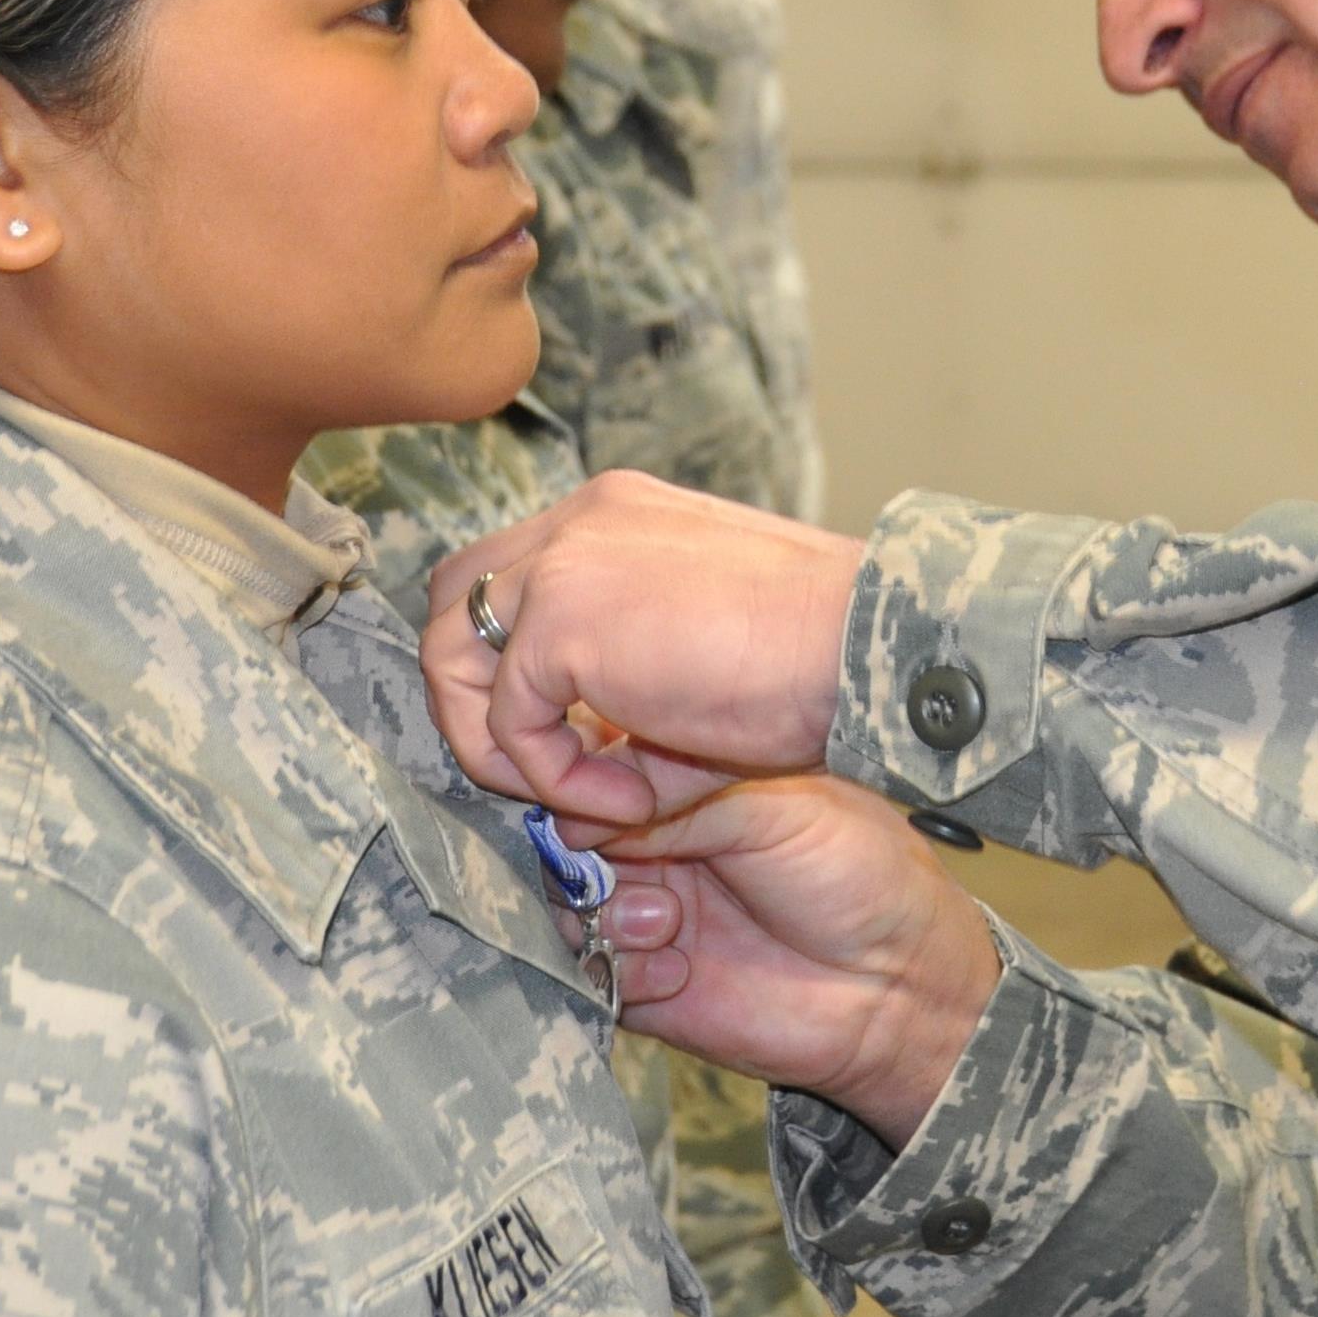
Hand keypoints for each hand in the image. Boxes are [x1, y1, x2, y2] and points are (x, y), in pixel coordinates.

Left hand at [424, 472, 861, 823]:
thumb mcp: (697, 665)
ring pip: (451, 658)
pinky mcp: (559, 623)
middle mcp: (579, 520)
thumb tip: (570, 802)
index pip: (512, 575)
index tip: (582, 739)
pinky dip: (560, 781)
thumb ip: (621, 713)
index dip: (515, 665)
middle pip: (455, 600)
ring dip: (505, 747)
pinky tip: (639, 801)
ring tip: (595, 797)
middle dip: (476, 695)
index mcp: (617, 514)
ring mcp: (561, 564)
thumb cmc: (817, 659)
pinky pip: (513, 724)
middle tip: (544, 770)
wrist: (866, 644)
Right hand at [597, 777, 1002, 1150]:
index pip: (601, 772)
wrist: (898, 985)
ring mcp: (650, 917)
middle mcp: (660, 850)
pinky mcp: (647, 987)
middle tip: (621, 861)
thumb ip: (676, 793)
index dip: (577, 780)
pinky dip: (621, 966)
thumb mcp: (775, 804)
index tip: (576, 791)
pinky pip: (591, 972)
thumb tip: (578, 808)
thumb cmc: (859, 873)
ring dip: (605, 909)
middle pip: (566, 840)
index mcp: (689, 790)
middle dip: (578, 852)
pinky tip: (679, 965)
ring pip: (567, 906)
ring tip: (669, 920)